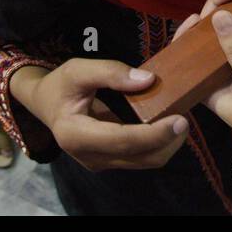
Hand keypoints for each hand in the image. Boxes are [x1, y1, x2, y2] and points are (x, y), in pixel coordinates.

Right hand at [21, 59, 187, 171]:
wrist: (45, 104)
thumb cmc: (61, 85)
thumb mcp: (79, 69)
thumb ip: (111, 72)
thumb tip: (148, 80)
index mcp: (76, 135)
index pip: (123, 141)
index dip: (155, 134)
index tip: (180, 120)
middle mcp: (89, 156)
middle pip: (140, 158)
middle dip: (167, 141)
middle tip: (186, 116)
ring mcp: (100, 162)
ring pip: (144, 162)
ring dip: (166, 144)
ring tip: (179, 118)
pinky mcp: (109, 160)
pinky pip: (140, 157)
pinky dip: (157, 144)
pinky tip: (166, 124)